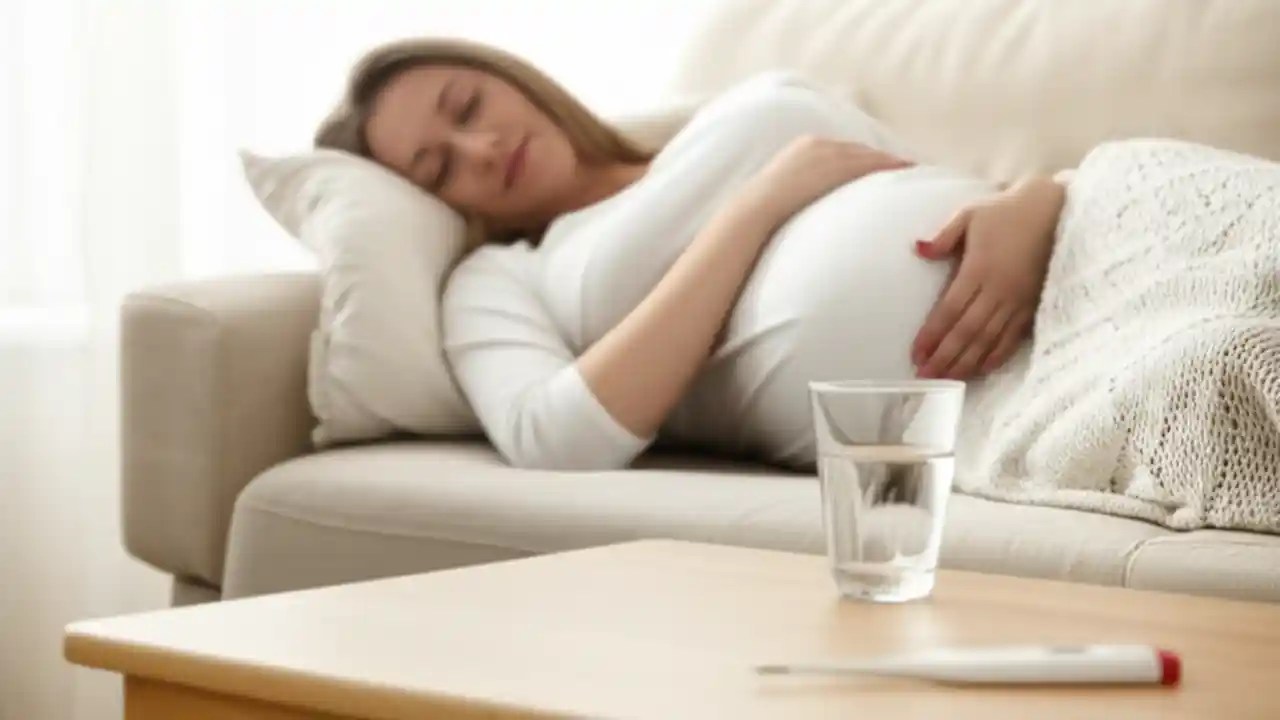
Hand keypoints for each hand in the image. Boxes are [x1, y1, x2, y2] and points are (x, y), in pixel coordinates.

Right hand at [742, 136, 911, 227]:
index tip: (880, 167)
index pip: (841, 151)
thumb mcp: (782, 195)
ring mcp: (828, 152)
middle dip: (880, 158)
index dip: (862, 160)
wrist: (756, 209)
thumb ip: (800, 194)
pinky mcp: (837, 164)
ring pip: (868, 154)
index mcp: (803, 148)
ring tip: (913, 169)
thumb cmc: (764, 213)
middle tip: (906, 166)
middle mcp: (818, 144)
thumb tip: (807, 210)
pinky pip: (871, 163)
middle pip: (858, 149)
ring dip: (891, 162)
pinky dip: (891, 166)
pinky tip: (907, 172)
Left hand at [911, 177, 1064, 379]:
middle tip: (925, 376)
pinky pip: (1012, 338)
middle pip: (967, 331)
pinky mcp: (1033, 306)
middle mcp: (999, 290)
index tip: (916, 353)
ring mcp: (1018, 301)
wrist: (1053, 209)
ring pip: (988, 340)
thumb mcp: (970, 215)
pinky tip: (980, 369)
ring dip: (966, 362)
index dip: (932, 335)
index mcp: (979, 268)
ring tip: (946, 379)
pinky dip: (996, 356)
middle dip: (944, 357)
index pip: (950, 310)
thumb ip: (944, 236)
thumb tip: (918, 250)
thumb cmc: (1005, 212)